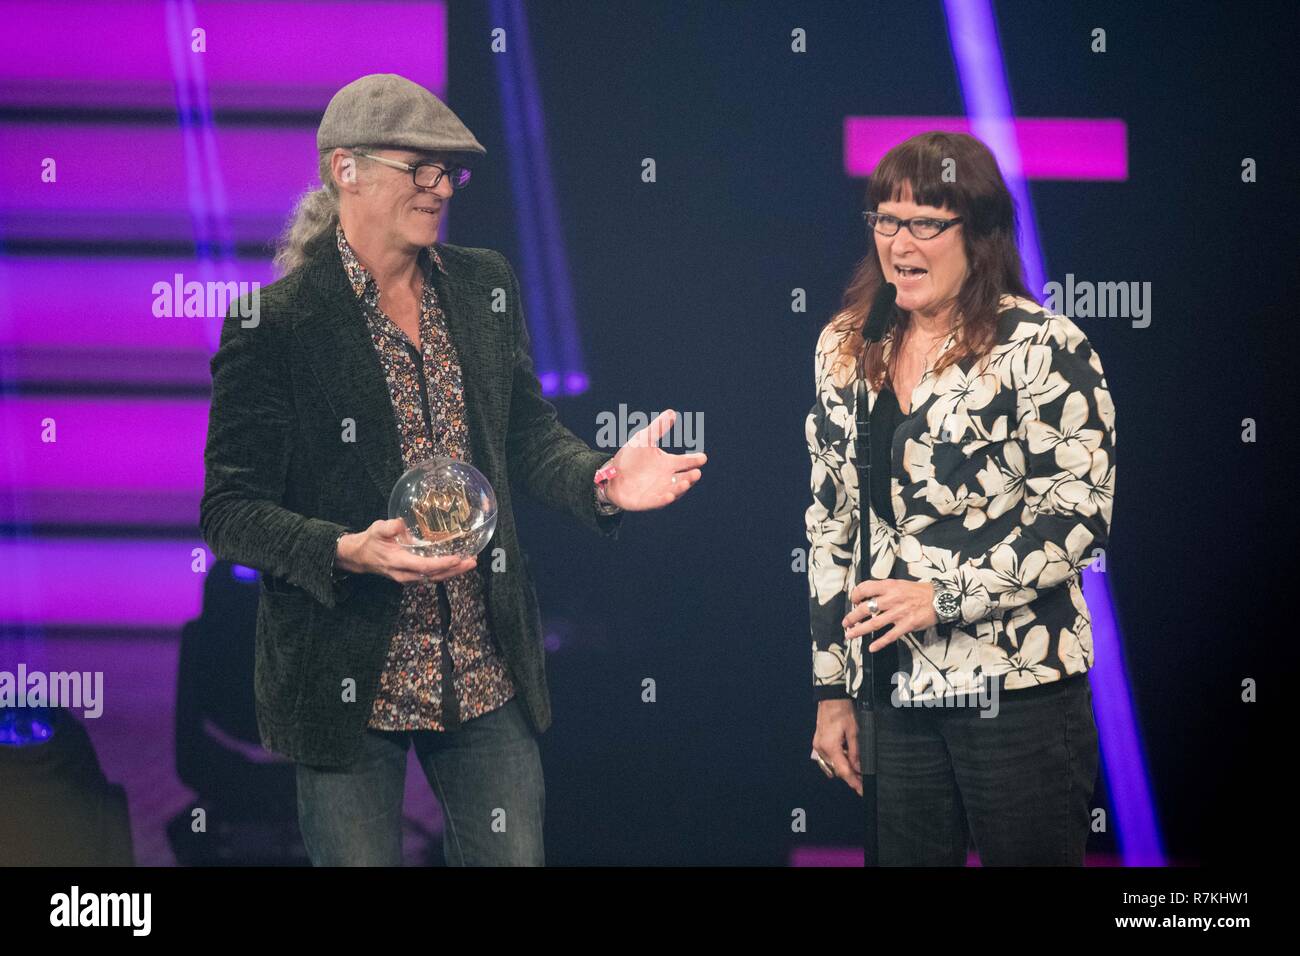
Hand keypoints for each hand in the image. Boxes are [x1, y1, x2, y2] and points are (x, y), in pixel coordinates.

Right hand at [337, 518, 477, 584]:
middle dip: (454, 570)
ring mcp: (409, 577)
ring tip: (470, 562)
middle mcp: (405, 573)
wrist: (361, 557)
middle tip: (472, 561)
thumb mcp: (377, 529)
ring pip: (434, 578)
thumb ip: (389, 526)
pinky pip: (431, 576)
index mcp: (398, 561)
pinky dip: (445, 571)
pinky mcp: (412, 576)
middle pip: (434, 575)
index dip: (442, 563)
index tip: (457, 558)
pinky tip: (457, 564)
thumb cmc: (371, 541)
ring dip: (453, 572)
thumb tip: (401, 523)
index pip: (424, 566)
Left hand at [605, 409, 706, 510]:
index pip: (685, 462)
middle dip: (691, 477)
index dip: (694, 460)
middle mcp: (667, 478)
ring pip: (674, 491)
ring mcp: (658, 491)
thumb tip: (672, 412)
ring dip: (680, 488)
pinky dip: (664, 499)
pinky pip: (657, 501)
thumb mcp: (643, 439)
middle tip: (697, 472)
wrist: (612, 474)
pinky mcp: (647, 501)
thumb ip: (658, 427)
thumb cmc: (631, 457)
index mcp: (668, 464)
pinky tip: (669, 496)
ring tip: (685, 483)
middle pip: (684, 478)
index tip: (703, 457)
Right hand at [812, 699, 861, 795]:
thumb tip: (859, 768)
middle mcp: (821, 749)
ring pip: (832, 764)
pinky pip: (827, 757)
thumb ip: (855, 753)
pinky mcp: (818, 742)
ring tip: (855, 765)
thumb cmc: (843, 711)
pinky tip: (845, 756)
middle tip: (862, 777)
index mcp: (830, 747)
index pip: (843, 771)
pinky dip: (837, 759)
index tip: (861, 790)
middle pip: (837, 769)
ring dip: (843, 766)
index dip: (853, 782)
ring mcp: (818, 745)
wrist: (831, 698)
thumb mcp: (854, 732)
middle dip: (850, 774)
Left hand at [842, 579, 938, 652]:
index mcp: (889, 586)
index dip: (855, 595)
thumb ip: (884, 590)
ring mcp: (899, 613)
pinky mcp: (907, 625)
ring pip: (874, 623)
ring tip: (850, 634)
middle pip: (865, 608)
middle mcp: (892, 599)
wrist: (940, 598)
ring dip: (859, 630)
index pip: (865, 588)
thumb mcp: (899, 584)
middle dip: (852, 617)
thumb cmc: (919, 592)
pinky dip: (879, 643)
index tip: (853, 601)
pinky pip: (890, 636)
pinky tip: (871, 647)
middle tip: (846, 623)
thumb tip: (868, 597)